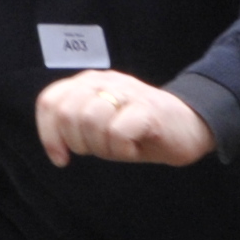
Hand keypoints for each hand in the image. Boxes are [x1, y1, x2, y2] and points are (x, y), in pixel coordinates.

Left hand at [36, 69, 214, 168]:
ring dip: (101, 146)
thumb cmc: (140, 130)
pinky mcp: (147, 109)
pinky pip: (118, 132)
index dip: (48, 133)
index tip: (62, 158)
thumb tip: (54, 142)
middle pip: (67, 112)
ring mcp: (128, 93)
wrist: (190, 125)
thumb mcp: (100, 127)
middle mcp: (106, 81)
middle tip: (100, 150)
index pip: (50, 101)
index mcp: (89, 82)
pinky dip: (122, 150)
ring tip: (119, 148)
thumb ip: (75, 124)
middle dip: (78, 142)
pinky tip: (133, 149)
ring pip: (90, 120)